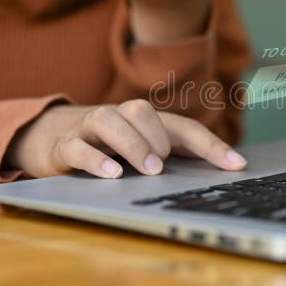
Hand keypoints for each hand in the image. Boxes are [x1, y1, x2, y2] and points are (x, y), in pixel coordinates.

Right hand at [6, 100, 247, 177]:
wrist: (48, 135)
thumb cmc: (109, 147)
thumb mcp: (142, 150)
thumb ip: (175, 158)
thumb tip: (219, 174)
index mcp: (145, 123)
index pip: (183, 128)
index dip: (212, 145)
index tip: (237, 165)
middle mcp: (119, 119)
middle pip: (140, 110)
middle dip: (156, 135)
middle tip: (164, 165)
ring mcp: (88, 130)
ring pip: (107, 120)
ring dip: (132, 143)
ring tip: (149, 169)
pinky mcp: (62, 146)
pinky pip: (75, 146)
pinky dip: (93, 158)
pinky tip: (111, 174)